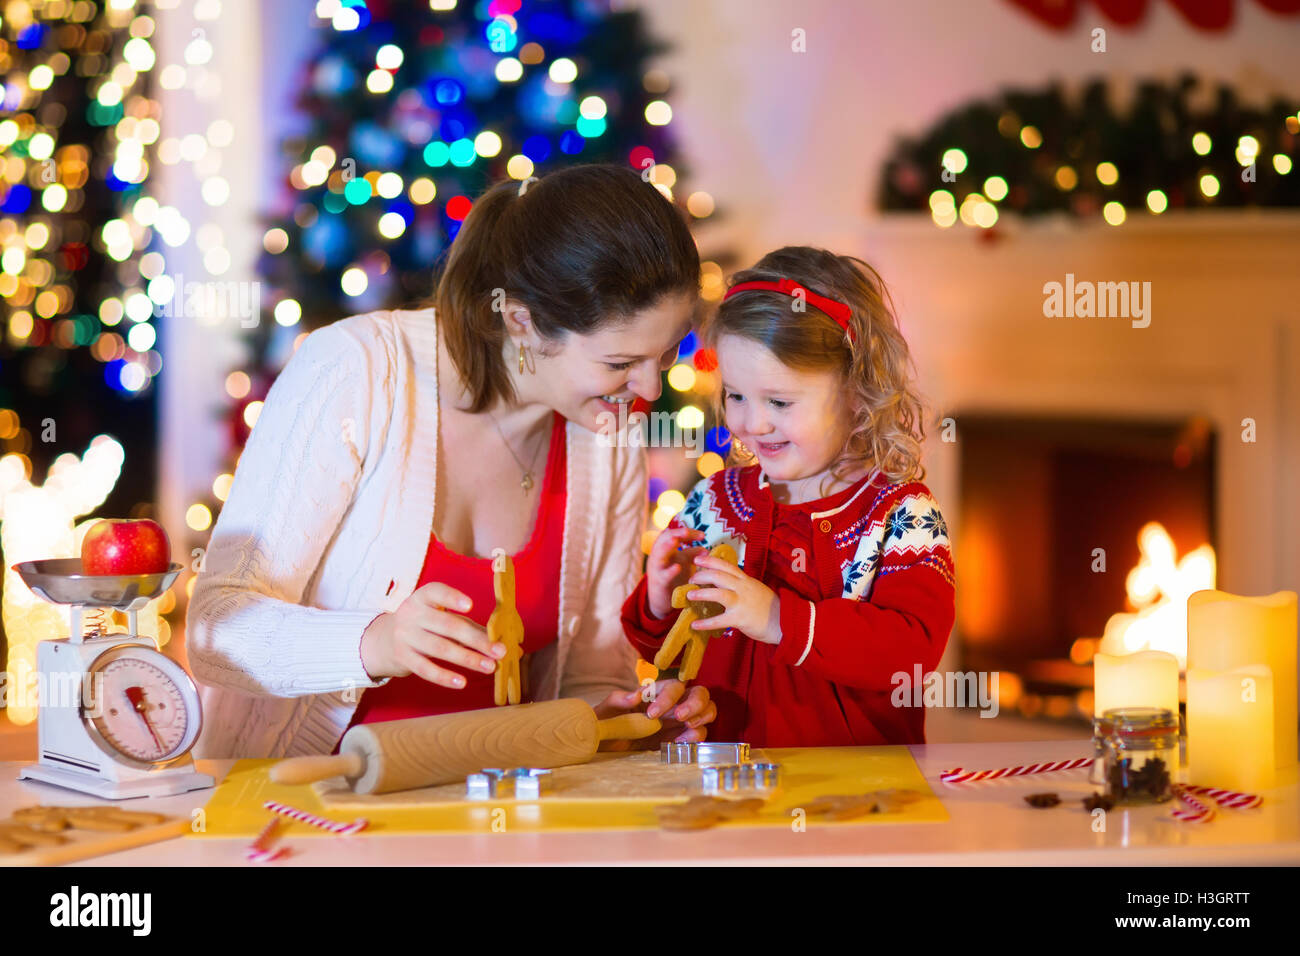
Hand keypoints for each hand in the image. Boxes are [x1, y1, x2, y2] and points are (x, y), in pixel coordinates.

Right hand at [359, 582, 506, 686]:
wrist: (382, 641)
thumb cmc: (422, 625)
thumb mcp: (438, 617)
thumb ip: (466, 625)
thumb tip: (498, 640)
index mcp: (422, 598)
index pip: (436, 592)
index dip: (452, 598)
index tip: (471, 606)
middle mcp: (411, 614)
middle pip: (447, 626)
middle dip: (476, 639)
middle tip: (499, 650)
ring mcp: (405, 637)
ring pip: (440, 649)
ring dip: (468, 659)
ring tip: (490, 667)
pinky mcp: (403, 658)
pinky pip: (426, 669)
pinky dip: (444, 677)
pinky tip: (462, 682)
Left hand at [591, 679, 716, 750]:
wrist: (605, 746)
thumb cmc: (607, 722)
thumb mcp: (606, 710)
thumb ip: (618, 700)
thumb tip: (635, 696)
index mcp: (656, 693)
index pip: (673, 686)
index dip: (667, 697)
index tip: (651, 714)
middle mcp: (673, 704)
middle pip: (699, 693)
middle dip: (695, 703)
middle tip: (680, 717)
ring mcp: (679, 722)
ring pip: (706, 712)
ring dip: (702, 717)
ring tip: (688, 728)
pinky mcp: (680, 740)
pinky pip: (698, 735)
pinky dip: (696, 738)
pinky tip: (681, 743)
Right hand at [645, 525, 706, 618]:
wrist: (661, 598)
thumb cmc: (672, 576)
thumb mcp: (682, 562)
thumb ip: (692, 554)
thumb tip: (707, 550)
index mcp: (665, 549)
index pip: (674, 534)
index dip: (687, 533)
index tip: (702, 535)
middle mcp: (659, 555)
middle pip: (663, 539)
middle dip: (674, 533)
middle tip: (686, 531)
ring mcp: (657, 568)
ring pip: (658, 554)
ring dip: (666, 546)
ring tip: (675, 541)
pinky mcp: (659, 582)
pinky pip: (663, 575)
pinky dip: (670, 571)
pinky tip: (677, 567)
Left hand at [687, 553, 781, 644]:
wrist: (784, 622)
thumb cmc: (769, 607)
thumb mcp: (756, 589)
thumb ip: (741, 585)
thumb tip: (725, 583)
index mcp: (746, 580)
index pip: (727, 566)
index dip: (710, 561)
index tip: (697, 559)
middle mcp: (743, 588)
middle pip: (720, 576)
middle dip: (702, 575)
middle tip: (691, 579)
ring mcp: (742, 603)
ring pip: (719, 593)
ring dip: (702, 593)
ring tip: (689, 595)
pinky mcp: (740, 619)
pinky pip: (720, 620)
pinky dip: (706, 623)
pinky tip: (694, 624)